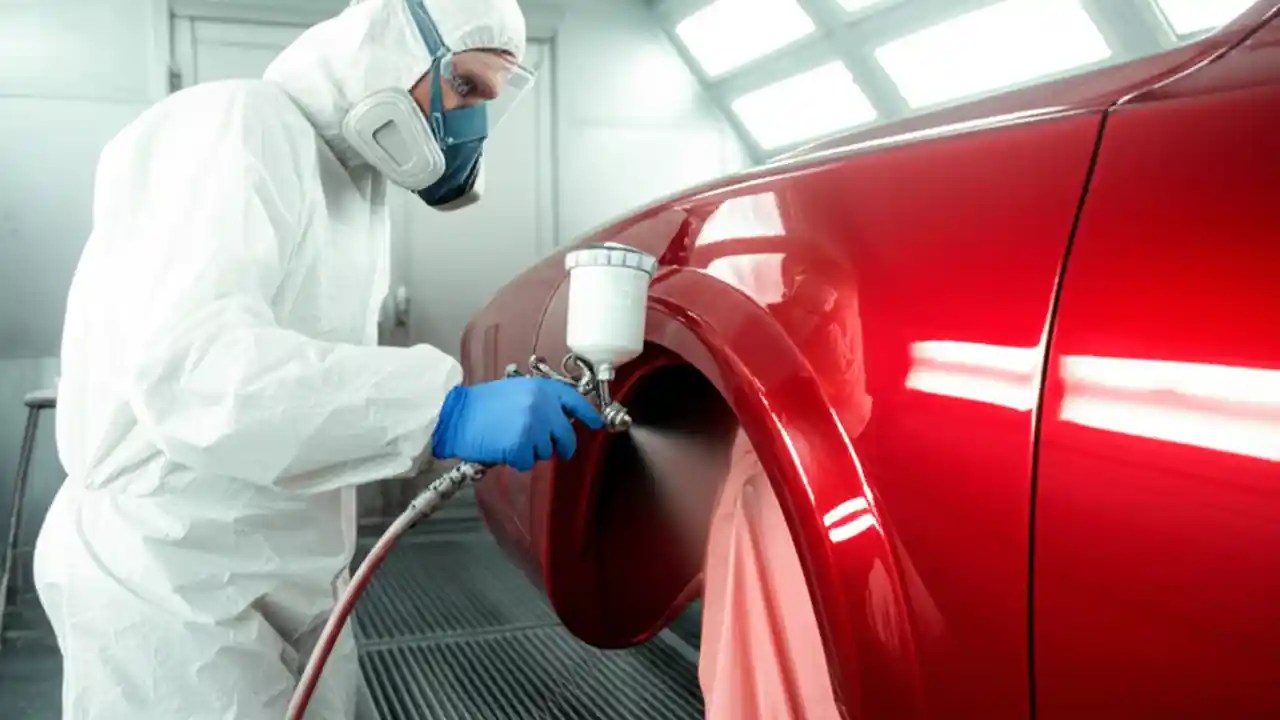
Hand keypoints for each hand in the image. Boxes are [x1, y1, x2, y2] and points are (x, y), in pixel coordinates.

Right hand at [431, 377, 604, 471]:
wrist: (454, 415)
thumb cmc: (480, 405)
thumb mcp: (515, 391)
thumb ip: (539, 402)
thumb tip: (558, 418)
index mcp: (541, 389)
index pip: (575, 401)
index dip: (588, 415)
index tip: (596, 423)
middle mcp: (542, 406)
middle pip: (566, 435)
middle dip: (561, 446)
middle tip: (551, 449)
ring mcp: (533, 426)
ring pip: (546, 451)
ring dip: (531, 452)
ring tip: (509, 439)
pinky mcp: (521, 445)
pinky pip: (527, 462)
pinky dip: (515, 461)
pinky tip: (502, 449)